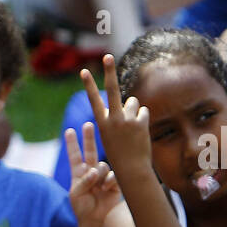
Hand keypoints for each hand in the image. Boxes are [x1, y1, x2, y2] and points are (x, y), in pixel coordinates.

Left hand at [66, 121, 120, 223]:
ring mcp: (103, 176)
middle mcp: (91, 171)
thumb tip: (94, 171)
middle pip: (90, 151)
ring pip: (102, 166)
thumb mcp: (76, 194)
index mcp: (79, 173)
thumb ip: (84, 181)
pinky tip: (106, 188)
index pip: (74, 156)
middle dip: (89, 138)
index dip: (72, 144)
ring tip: (98, 187)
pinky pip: (113, 175)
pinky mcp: (114, 182)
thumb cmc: (82, 207)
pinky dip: (108, 181)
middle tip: (89, 124)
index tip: (69, 131)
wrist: (94, 219)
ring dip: (99, 174)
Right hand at [81, 55, 150, 179]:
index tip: (83, 71)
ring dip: (133, 111)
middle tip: (108, 56)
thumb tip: (131, 99)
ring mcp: (127, 120)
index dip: (88, 85)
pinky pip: (143, 112)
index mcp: (102, 123)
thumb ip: (118, 115)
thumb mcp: (112, 134)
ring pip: (132, 102)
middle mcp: (113, 119)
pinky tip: (140, 132)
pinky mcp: (141, 123)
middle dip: (109, 71)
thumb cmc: (120, 152)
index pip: (94, 100)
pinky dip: (142, 120)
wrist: (132, 169)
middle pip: (111, 90)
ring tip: (131, 128)